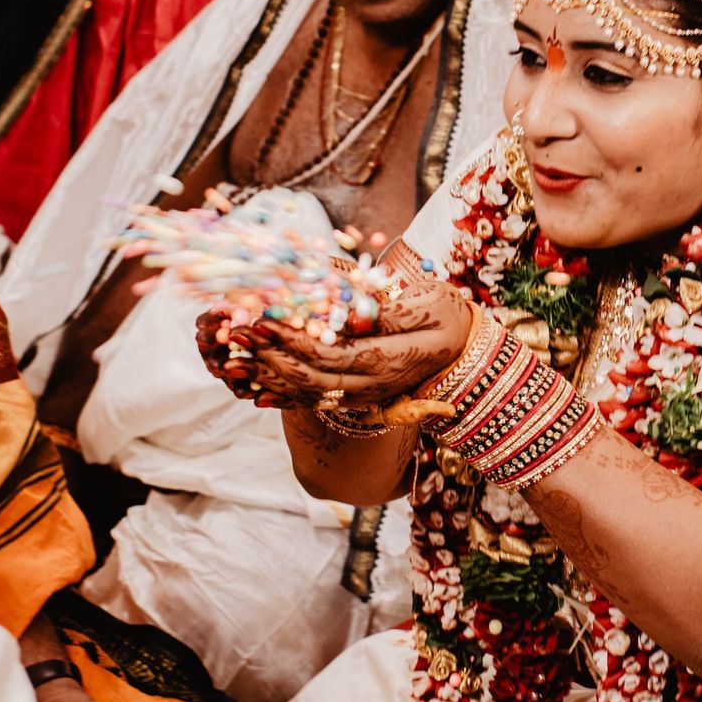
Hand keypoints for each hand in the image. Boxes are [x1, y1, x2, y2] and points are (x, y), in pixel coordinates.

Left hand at [198, 274, 475, 414]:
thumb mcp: (428, 300)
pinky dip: (283, 395)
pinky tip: (255, 388)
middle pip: (317, 378)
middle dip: (273, 357)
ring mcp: (368, 396)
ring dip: (271, 376)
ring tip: (239, 354)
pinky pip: (316, 402)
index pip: (336, 354)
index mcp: (397, 359)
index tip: (264, 319)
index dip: (296, 341)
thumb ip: (387, 307)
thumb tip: (346, 305)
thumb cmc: (445, 313)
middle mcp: (380, 385)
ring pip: (312, 394)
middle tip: (241, 332)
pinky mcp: (358, 398)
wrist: (461, 348)